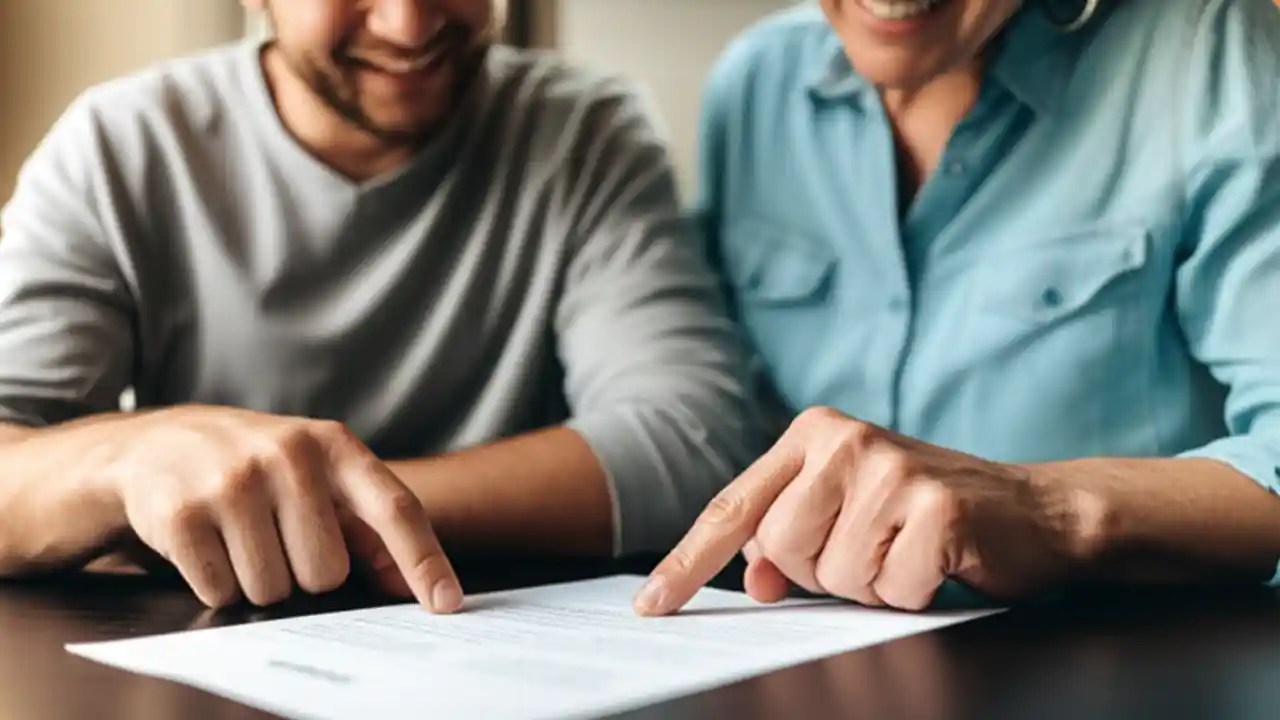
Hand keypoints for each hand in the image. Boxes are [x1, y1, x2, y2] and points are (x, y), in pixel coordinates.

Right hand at [103, 406, 461, 610]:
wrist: (155, 445)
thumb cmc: (256, 468)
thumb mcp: (315, 475)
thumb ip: (368, 527)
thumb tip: (413, 584)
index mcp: (332, 445)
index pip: (394, 509)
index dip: (424, 560)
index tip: (448, 603)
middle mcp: (287, 455)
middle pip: (326, 573)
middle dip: (304, 573)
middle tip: (278, 539)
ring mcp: (232, 482)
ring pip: (272, 590)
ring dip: (257, 580)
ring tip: (239, 537)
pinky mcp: (181, 513)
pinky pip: (220, 591)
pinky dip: (216, 583)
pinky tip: (207, 543)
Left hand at [635, 407, 1106, 614]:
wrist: (1035, 509)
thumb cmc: (928, 514)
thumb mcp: (846, 513)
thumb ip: (787, 538)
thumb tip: (749, 580)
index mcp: (812, 434)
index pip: (733, 507)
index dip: (687, 562)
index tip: (651, 605)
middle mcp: (843, 439)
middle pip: (780, 550)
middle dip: (823, 573)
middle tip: (873, 551)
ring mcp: (891, 468)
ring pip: (833, 575)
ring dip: (871, 584)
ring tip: (907, 551)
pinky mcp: (936, 504)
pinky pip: (891, 588)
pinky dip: (913, 591)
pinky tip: (938, 560)